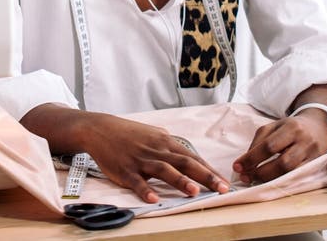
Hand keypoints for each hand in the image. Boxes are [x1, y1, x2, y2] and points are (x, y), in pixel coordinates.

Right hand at [82, 113, 230, 202]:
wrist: (101, 129)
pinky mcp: (125, 170)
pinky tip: (153, 199)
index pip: (192, 157)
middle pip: (185, 162)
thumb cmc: (129, 134)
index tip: (225, 182)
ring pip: (164, 169)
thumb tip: (188, 156)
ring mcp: (141, 160)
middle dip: (205, 176)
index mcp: (165, 142)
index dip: (209, 170)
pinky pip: (137, 181)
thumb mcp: (154, 135)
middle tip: (222, 188)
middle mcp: (157, 150)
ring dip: (179, 180)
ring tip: (194, 192)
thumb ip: (171, 147)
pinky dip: (145, 189)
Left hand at [232, 109, 326, 184]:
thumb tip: (245, 161)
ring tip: (256, 180)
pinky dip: (282, 181)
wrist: (319, 126)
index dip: (252, 158)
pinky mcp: (316, 166)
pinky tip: (272, 183)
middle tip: (246, 177)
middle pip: (282, 162)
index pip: (268, 146)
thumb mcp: (275, 126)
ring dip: (270, 180)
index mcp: (290, 127)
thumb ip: (259, 140)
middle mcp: (303, 141)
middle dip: (261, 172)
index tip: (237, 167)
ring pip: (291, 173)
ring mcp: (312, 155)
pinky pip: (298, 178)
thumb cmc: (292, 127)